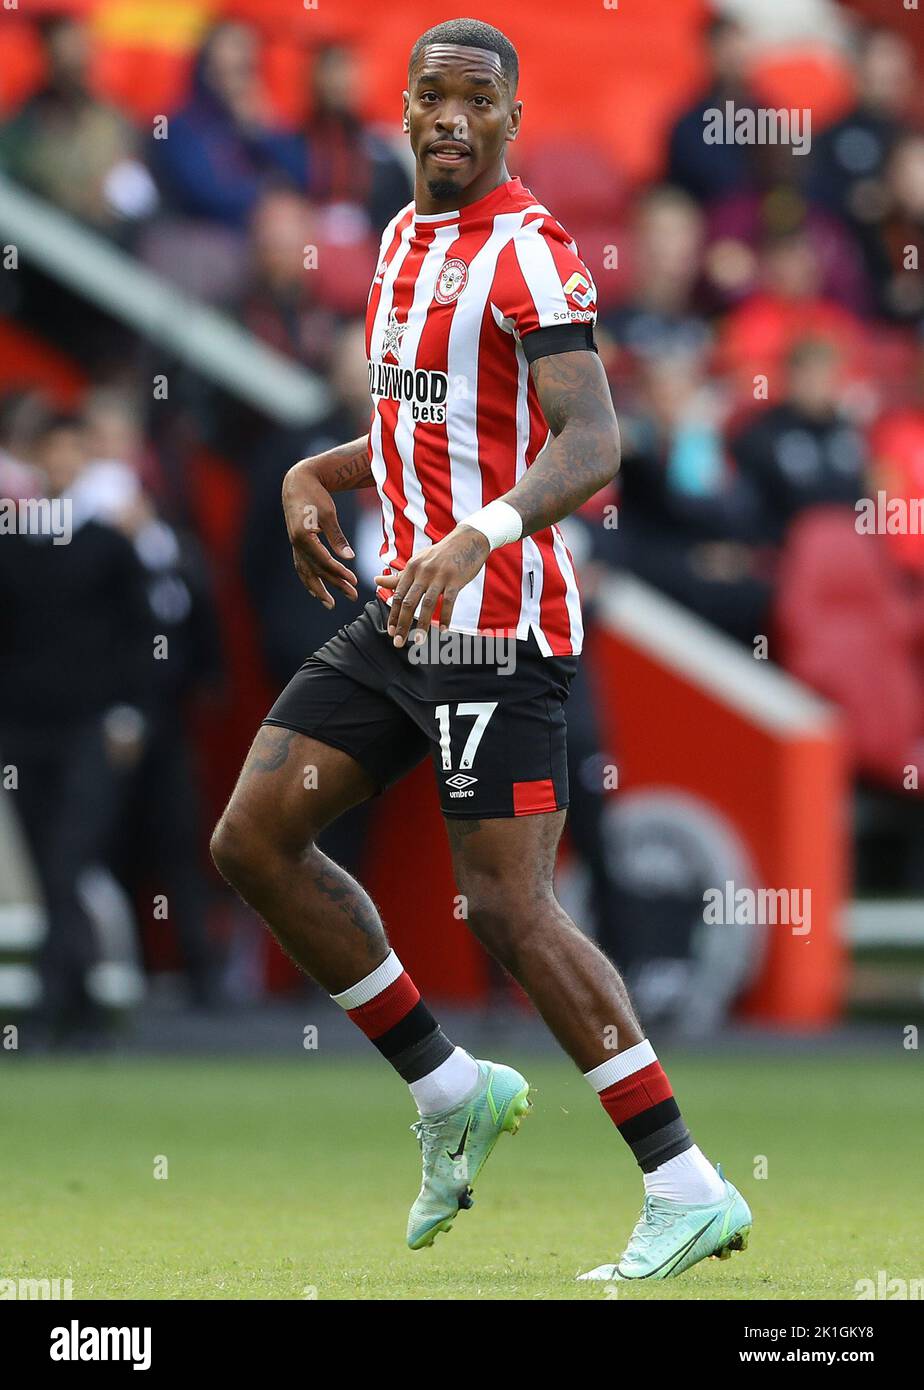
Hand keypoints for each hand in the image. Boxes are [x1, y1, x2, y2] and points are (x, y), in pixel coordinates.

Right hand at [282, 459, 357, 608]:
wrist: (297, 483)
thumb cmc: (315, 494)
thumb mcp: (329, 514)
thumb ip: (338, 537)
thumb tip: (349, 558)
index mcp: (303, 536)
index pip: (324, 561)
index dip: (339, 573)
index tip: (354, 581)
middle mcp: (296, 543)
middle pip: (317, 570)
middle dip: (335, 585)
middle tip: (352, 596)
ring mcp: (294, 545)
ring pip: (306, 572)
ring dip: (318, 589)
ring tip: (330, 604)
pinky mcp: (296, 544)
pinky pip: (301, 566)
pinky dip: (308, 579)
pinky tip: (316, 590)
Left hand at [375, 525, 489, 646]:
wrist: (468, 540)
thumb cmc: (440, 554)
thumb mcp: (417, 562)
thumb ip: (398, 576)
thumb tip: (376, 581)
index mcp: (411, 568)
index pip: (399, 595)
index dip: (394, 615)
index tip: (391, 632)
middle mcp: (423, 572)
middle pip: (410, 602)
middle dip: (403, 624)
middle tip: (398, 642)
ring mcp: (440, 575)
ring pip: (428, 604)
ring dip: (422, 625)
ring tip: (418, 640)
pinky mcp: (455, 579)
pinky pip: (449, 602)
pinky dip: (446, 617)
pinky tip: (444, 630)